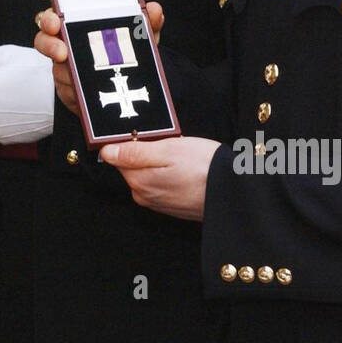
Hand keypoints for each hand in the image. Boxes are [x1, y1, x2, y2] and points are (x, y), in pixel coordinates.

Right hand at [33, 1, 165, 115]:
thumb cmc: (127, 55)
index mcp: (78, 26)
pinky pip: (68, 93)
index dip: (49, 18)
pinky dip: (79, 94)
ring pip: (57, 71)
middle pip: (44, 40)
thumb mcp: (140, 39)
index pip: (56, 16)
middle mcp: (66, 44)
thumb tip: (155, 9)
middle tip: (61, 52)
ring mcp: (65, 69)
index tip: (54, 22)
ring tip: (78, 79)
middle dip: (50, 45)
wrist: (127, 89)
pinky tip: (90, 94)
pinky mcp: (69, 91)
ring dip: (67, 75)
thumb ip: (146, 24)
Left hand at [98, 135, 219, 220]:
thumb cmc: (204, 168)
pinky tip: (187, 169)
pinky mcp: (173, 206)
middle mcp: (144, 196)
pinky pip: (163, 184)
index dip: (132, 142)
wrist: (234, 193)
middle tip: (171, 145)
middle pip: (134, 166)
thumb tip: (107, 152)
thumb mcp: (168, 150)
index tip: (152, 136)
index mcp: (139, 182)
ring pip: (149, 175)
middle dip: (147, 152)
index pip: (119, 157)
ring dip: (160, 163)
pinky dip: (170, 174)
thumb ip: (134, 152)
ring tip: (183, 157)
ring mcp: (159, 203)